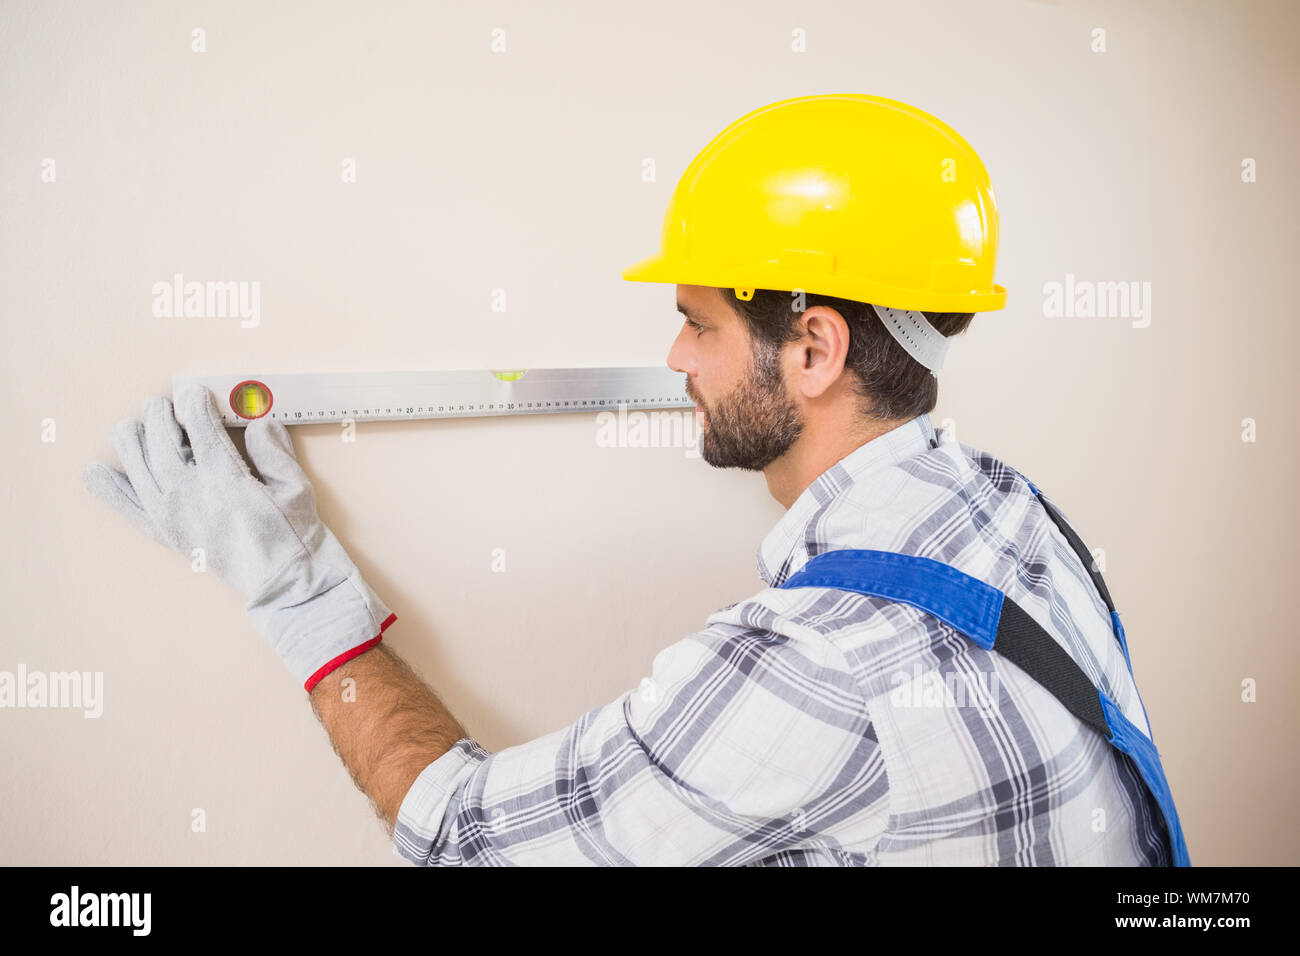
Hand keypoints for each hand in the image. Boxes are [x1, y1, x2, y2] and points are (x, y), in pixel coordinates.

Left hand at [82, 384, 394, 689]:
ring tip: (148, 430)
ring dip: (135, 436)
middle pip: (158, 433)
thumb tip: (258, 423)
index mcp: (223, 476)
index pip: (197, 421)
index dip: (195, 400)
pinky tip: (102, 468)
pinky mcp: (161, 531)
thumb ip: (274, 449)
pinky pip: (122, 503)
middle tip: (173, 408)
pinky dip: (107, 484)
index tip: (198, 393)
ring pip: (133, 458)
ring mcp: (168, 513)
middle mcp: (187, 491)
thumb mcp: (296, 485)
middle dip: (163, 411)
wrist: (284, 583)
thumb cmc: (293, 534)